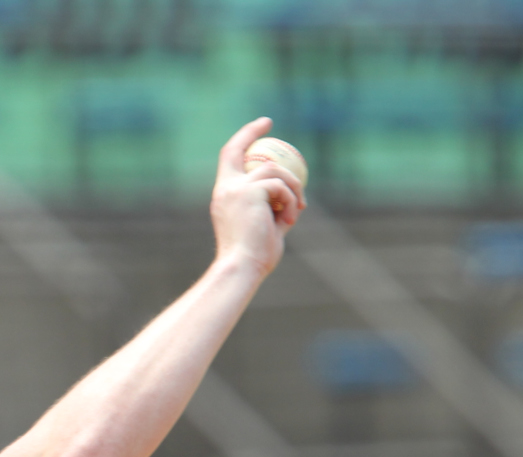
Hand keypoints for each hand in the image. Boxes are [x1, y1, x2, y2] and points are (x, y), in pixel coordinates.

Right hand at [210, 118, 304, 278]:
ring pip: (273, 170)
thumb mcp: (266, 226)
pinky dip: (292, 201)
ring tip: (298, 209)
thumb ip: (275, 207)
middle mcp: (226, 189)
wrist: (242, 268)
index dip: (244, 138)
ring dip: (293, 186)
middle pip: (239, 149)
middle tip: (268, 122)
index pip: (230, 159)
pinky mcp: (250, 193)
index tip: (261, 127)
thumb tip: (295, 197)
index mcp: (224, 196)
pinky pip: (281, 186)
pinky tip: (291, 219)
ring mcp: (236, 189)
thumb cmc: (254, 256)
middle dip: (251, 131)